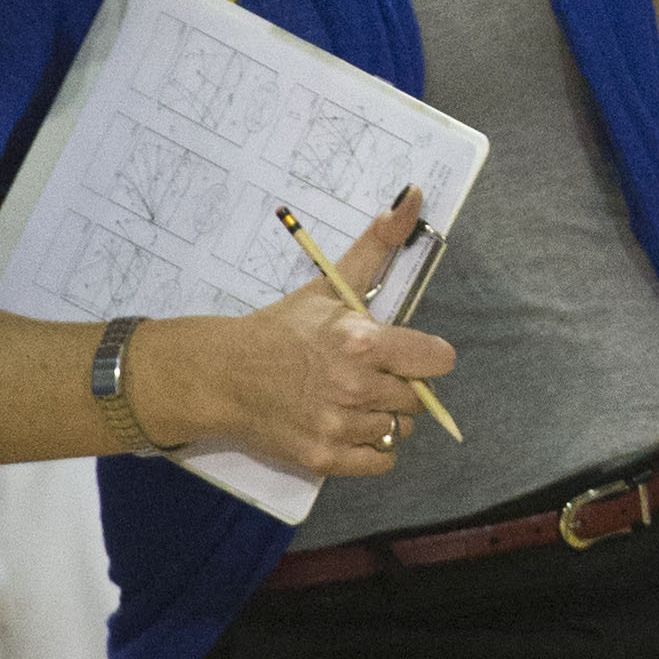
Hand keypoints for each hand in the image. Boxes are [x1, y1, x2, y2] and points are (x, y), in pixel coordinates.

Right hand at [147, 188, 457, 476]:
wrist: (222, 376)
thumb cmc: (283, 329)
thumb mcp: (331, 284)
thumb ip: (379, 245)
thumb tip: (415, 195)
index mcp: (361, 342)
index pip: (436, 360)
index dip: (425, 356)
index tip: (405, 353)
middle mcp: (354, 387)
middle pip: (416, 398)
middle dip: (399, 385)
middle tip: (367, 375)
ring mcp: (337, 426)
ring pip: (399, 430)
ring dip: (384, 417)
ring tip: (353, 400)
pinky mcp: (321, 458)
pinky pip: (380, 463)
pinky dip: (373, 450)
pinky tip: (350, 428)